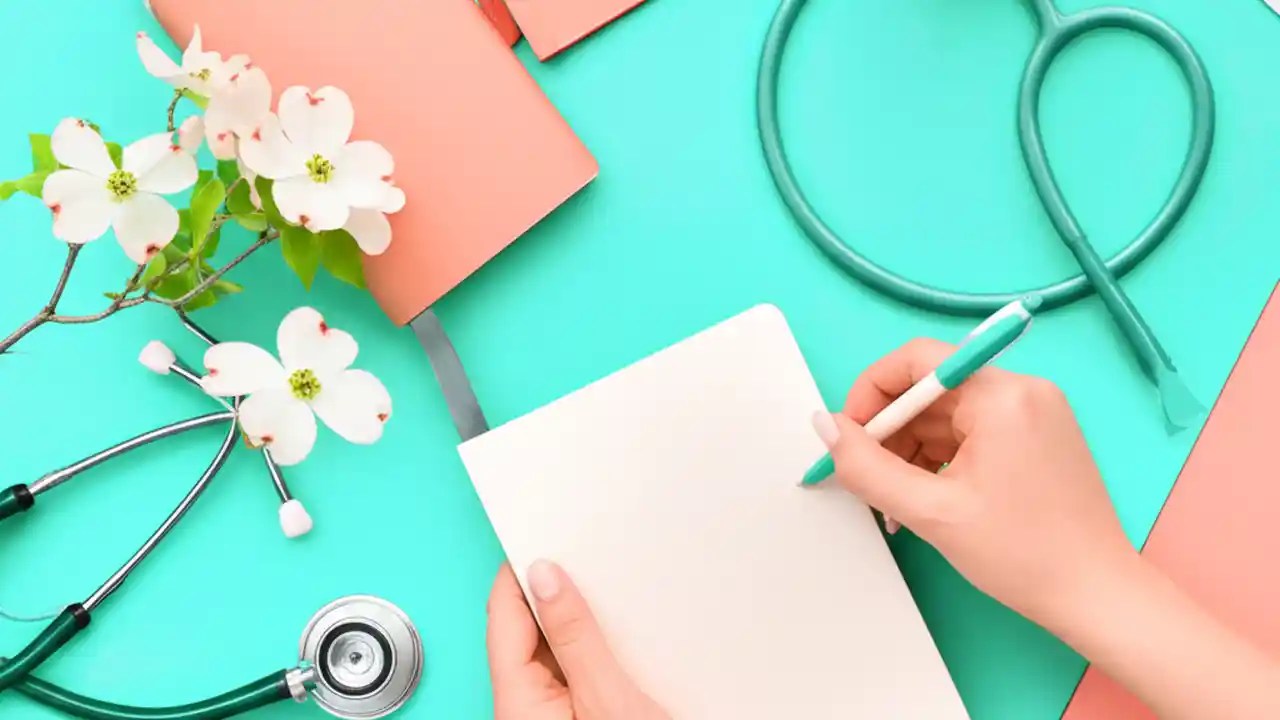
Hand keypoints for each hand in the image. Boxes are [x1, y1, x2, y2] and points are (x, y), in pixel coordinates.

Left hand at [487, 561, 668, 719]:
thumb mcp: (608, 697)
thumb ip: (575, 637)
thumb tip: (545, 577)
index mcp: (518, 702)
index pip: (503, 617)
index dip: (519, 572)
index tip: (545, 538)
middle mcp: (526, 707)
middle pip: (526, 632)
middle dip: (552, 592)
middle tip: (585, 555)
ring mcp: (551, 712)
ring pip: (553, 650)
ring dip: (578, 621)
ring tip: (609, 587)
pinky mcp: (577, 716)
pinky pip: (575, 671)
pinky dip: (593, 646)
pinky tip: (620, 630)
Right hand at [811, 338, 1136, 623]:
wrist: (1095, 596)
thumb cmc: (1023, 555)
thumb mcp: (930, 512)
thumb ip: (867, 466)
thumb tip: (824, 426)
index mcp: (1003, 396)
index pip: (917, 360)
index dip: (870, 393)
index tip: (848, 437)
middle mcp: (1023, 390)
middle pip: (931, 390)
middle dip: (890, 432)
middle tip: (867, 480)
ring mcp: (1035, 412)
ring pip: (947, 415)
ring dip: (911, 450)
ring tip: (898, 502)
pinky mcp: (1037, 436)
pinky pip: (971, 432)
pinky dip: (940, 459)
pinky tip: (926, 498)